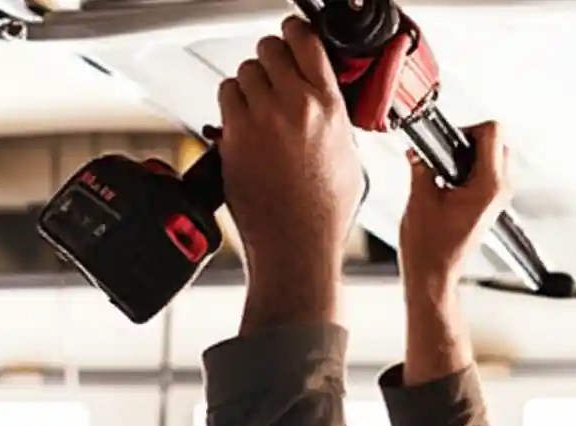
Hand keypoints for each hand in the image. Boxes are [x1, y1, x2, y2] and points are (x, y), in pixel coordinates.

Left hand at [216, 16, 364, 328]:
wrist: (296, 243)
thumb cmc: (324, 212)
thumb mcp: (349, 155)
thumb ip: (335, 117)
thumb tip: (325, 97)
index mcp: (329, 107)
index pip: (306, 40)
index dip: (295, 32)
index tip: (292, 35)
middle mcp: (294, 106)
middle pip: (270, 49)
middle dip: (271, 60)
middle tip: (275, 78)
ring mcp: (261, 120)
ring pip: (245, 71)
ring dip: (251, 83)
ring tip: (261, 108)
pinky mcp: (235, 136)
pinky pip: (226, 96)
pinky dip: (233, 104)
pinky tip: (245, 123)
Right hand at [399, 121, 510, 290]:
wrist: (433, 274)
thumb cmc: (429, 247)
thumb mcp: (420, 197)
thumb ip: (421, 164)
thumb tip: (419, 149)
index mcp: (489, 185)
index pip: (493, 132)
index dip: (468, 128)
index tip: (447, 139)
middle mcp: (500, 190)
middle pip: (498, 142)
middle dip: (470, 139)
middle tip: (445, 152)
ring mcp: (497, 199)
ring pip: (494, 157)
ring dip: (470, 154)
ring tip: (445, 168)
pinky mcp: (489, 205)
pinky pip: (487, 173)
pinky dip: (469, 168)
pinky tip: (447, 181)